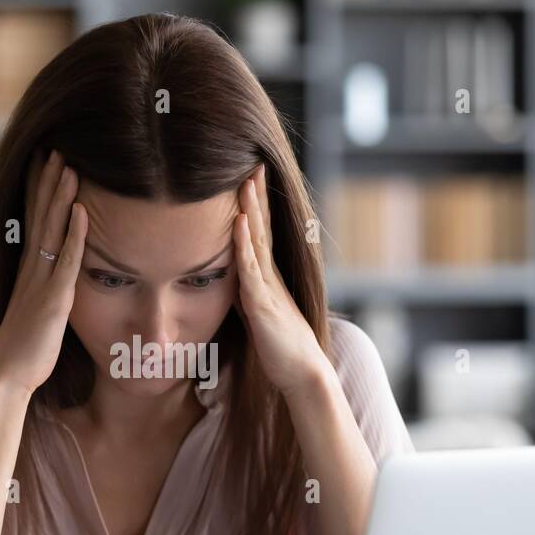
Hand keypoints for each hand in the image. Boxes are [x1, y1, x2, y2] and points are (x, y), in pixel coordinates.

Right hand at [0, 149, 86, 396]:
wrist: (8, 377)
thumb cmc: (24, 355)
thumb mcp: (35, 318)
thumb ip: (45, 299)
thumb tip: (54, 291)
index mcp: (27, 274)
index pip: (33, 224)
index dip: (38, 194)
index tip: (43, 166)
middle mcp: (30, 272)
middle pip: (39, 217)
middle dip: (46, 183)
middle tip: (53, 149)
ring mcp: (40, 283)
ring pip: (51, 231)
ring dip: (59, 197)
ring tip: (67, 165)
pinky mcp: (54, 299)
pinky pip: (66, 261)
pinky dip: (74, 235)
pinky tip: (81, 212)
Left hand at [232, 163, 331, 398]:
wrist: (302, 373)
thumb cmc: (280, 347)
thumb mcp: (258, 313)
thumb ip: (247, 293)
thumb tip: (232, 279)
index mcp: (268, 277)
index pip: (260, 233)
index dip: (256, 205)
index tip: (251, 176)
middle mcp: (270, 276)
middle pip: (262, 227)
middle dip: (256, 195)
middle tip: (254, 162)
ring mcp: (268, 287)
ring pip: (257, 241)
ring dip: (251, 209)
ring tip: (247, 180)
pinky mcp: (262, 304)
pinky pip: (251, 269)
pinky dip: (243, 244)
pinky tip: (239, 223)